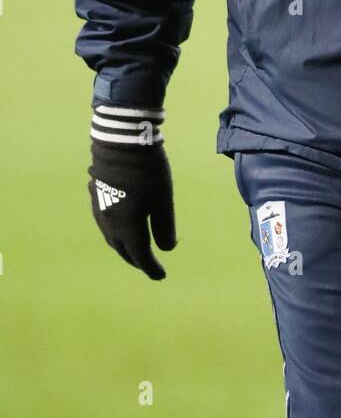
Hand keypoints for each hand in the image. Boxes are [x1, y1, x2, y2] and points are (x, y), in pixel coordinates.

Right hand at [88, 114, 175, 278]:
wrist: (120, 142)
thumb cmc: (148, 171)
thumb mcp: (163, 199)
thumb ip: (165, 226)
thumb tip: (167, 248)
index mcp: (127, 228)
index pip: (140, 256)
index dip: (151, 268)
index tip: (162, 276)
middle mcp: (109, 224)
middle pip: (123, 249)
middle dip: (136, 260)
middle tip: (148, 265)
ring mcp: (99, 210)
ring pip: (111, 237)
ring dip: (123, 246)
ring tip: (134, 249)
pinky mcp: (95, 196)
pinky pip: (105, 222)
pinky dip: (115, 231)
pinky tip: (120, 225)